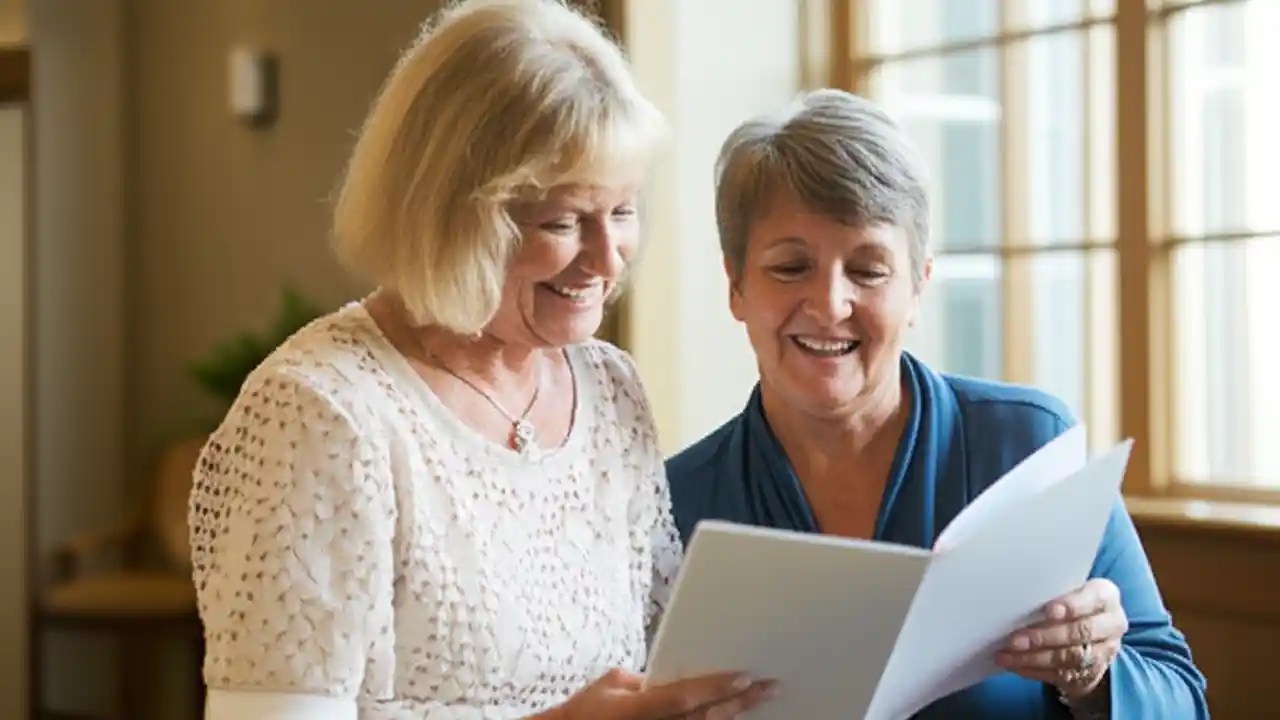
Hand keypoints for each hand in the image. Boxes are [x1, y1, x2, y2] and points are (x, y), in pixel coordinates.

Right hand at [549, 668, 777, 719]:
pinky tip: (734, 717)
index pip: (686, 696)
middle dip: (740, 702)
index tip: (746, 676)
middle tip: (769, 688)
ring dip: (734, 716)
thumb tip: (669, 672)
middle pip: (707, 717)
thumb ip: (645, 678)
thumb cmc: (586, 711)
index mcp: (640, 708)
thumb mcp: (612, 682)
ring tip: (760, 701)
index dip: (718, 687)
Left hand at [995, 579, 1127, 700]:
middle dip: (1044, 637)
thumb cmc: (1073, 602)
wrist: (1093, 633)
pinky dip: (1034, 670)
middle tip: (1015, 640)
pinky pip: (1062, 675)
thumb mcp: (1070, 589)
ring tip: (1008, 655)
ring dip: (1034, 657)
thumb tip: (1016, 595)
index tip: (1049, 611)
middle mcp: (1111, 624)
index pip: (1094, 599)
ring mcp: (1104, 651)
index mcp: (1106, 596)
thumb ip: (1053, 592)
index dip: (1072, 606)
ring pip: (1070, 657)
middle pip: (1080, 632)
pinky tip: (1015, 665)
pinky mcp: (1091, 673)